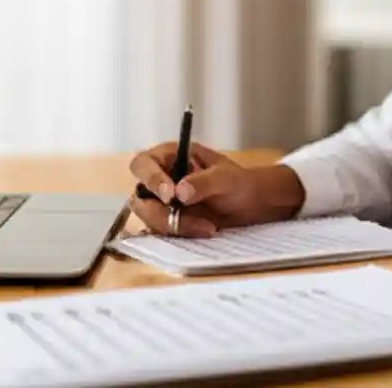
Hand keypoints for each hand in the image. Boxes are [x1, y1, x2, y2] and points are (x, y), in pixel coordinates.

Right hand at [128, 142, 305, 237]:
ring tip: (207, 226)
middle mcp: (159, 179)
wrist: (251, 204)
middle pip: (140, 197)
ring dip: (175, 226)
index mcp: (168, 157)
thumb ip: (204, 182)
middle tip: (185, 220)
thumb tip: (180, 192)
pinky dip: (180, 235)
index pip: (143, 164)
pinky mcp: (168, 222)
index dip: (150, 179)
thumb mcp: (225, 178)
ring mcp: (161, 203)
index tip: (170, 195)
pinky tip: (204, 230)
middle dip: (160, 212)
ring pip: (149, 218)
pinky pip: (161, 232)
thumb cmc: (237, 182)